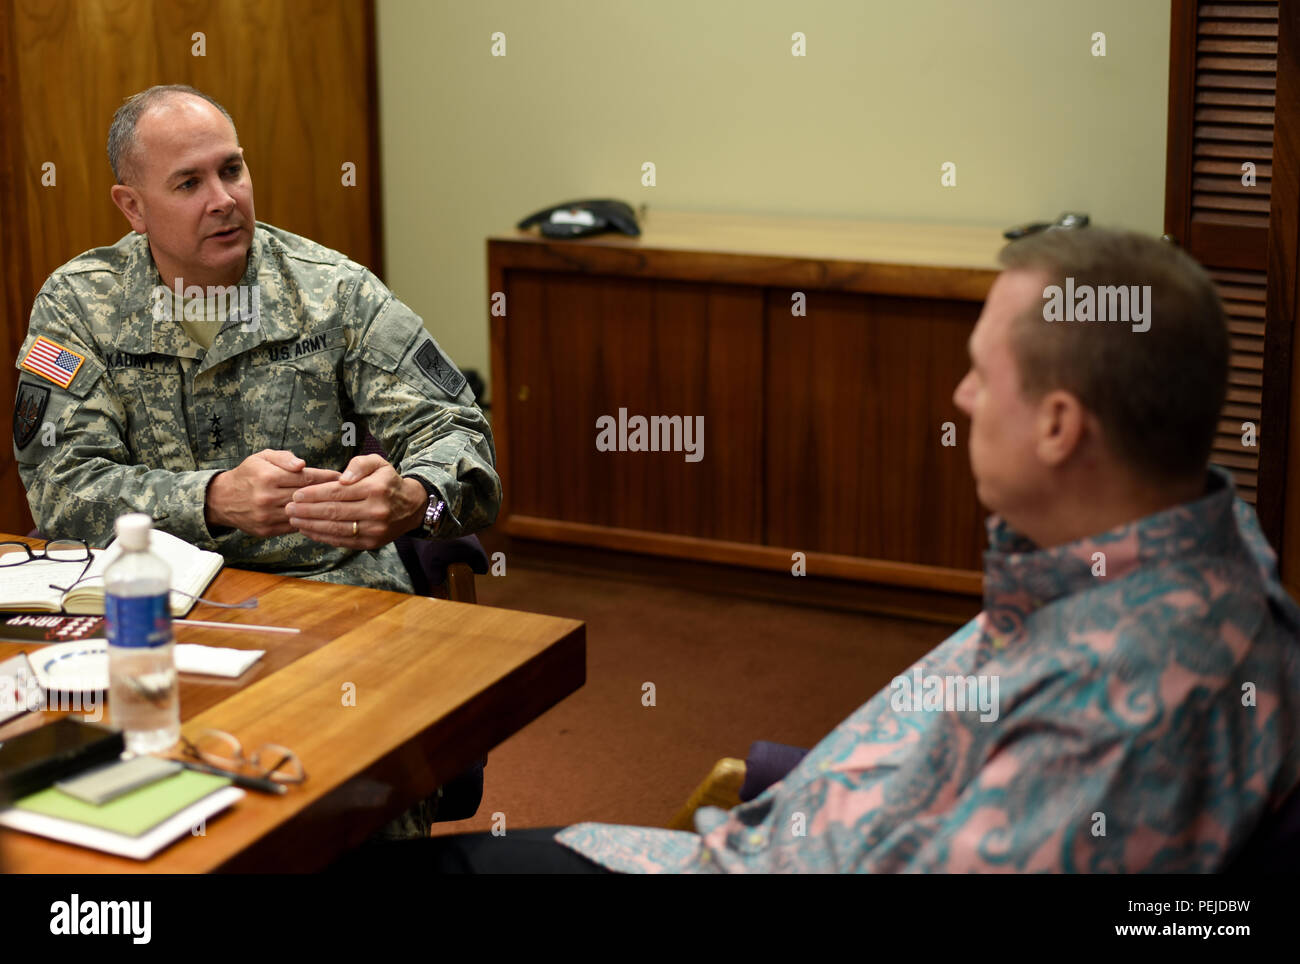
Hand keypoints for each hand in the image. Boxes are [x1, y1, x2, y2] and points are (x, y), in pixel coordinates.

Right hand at [206, 450, 341, 536]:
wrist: (222, 500)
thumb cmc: (248, 474)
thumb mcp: (262, 457)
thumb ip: (284, 458)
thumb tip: (303, 465)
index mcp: (268, 477)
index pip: (305, 478)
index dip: (326, 477)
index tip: (341, 477)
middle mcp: (267, 498)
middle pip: (306, 497)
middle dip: (327, 493)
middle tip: (346, 491)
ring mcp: (267, 516)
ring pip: (302, 513)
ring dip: (319, 510)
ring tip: (336, 505)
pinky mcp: (266, 530)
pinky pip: (294, 526)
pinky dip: (307, 522)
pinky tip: (319, 517)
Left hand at [285, 453, 426, 548]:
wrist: (411, 507)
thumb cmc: (388, 482)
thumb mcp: (378, 463)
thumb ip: (359, 465)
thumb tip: (342, 478)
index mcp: (376, 488)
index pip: (338, 492)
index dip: (315, 494)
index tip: (297, 494)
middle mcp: (376, 510)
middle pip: (334, 511)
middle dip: (308, 510)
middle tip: (288, 508)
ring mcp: (374, 529)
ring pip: (336, 528)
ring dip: (311, 525)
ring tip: (294, 519)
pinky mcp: (371, 543)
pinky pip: (342, 540)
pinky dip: (322, 536)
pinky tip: (308, 530)